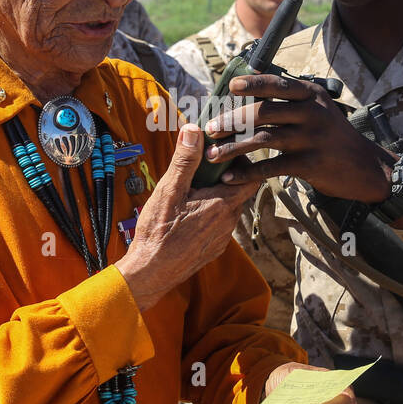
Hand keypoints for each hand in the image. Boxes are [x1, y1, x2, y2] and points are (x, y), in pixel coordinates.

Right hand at [114, 125, 259, 312]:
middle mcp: (229, 222)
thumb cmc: (159, 233)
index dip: (241, 162)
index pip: (251, 177)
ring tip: (193, 189)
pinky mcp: (214, 248)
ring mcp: (222, 237)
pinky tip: (189, 213)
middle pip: (239, 191)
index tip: (221, 155)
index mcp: (223, 204)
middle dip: (225, 177)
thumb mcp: (169, 191)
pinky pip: (219, 224)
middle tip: (203, 168)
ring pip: (228, 208)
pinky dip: (210, 213)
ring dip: (216, 196)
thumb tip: (194, 131)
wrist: (151, 272)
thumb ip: (185, 161)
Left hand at [203, 73, 392, 201]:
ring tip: (212, 154)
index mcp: (311, 94)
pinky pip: (271, 167)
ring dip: (233, 147)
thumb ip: (290, 102)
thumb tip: (249, 92)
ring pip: (264, 138)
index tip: (229, 87)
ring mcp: (312, 138)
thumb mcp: (318, 110)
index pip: (277, 83)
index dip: (252, 83)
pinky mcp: (310, 164)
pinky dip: (248, 172)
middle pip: (264, 111)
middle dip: (232, 119)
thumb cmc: (332, 137)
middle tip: (211, 128)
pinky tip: (230, 176)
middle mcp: (312, 112)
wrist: (365, 167)